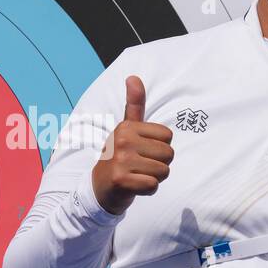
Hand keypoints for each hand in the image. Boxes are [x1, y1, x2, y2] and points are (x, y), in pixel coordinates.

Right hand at [90, 75, 173, 215]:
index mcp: (127, 127)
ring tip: (137, 176)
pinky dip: (148, 190)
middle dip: (159, 164)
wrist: (99, 188)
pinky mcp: (121, 180)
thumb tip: (133, 77)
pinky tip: (134, 187)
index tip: (142, 152)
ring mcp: (120, 161)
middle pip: (169, 154)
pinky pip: (153, 185)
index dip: (160, 147)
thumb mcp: (126, 129)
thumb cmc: (119, 157)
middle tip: (140, 166)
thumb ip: (134, 104)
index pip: (168, 136)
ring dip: (154, 178)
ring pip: (163, 171)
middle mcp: (122, 140)